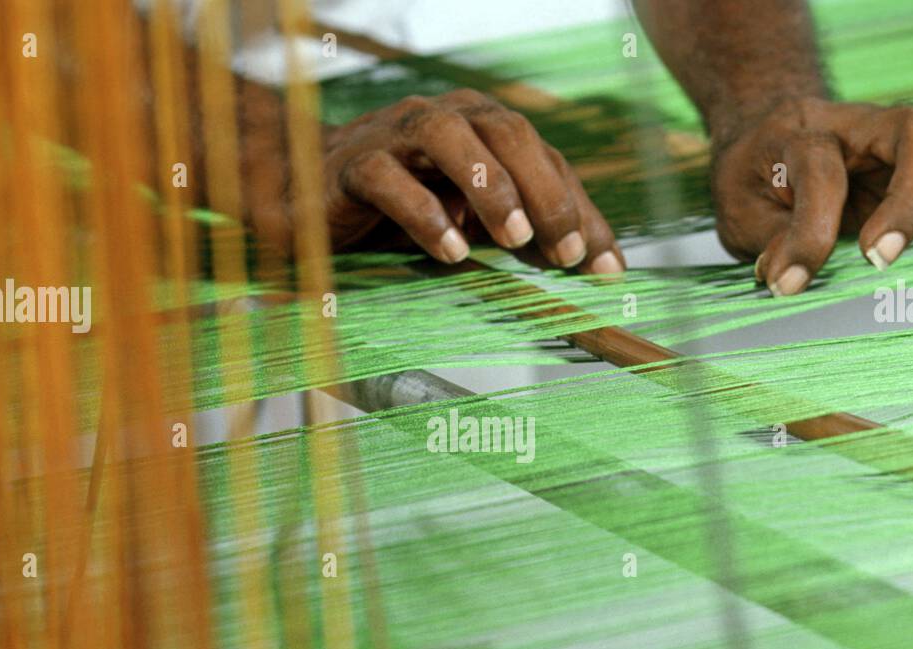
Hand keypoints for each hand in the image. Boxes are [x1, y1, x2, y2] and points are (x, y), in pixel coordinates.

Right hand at [315, 89, 623, 272]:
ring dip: (490, 187)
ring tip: (514, 240)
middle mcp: (443, 117)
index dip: (579, 209)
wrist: (310, 198)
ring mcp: (395, 136)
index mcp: (481, 125)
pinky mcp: (353, 165)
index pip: (544, 157)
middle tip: (564, 253)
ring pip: (449, 137)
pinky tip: (450, 253)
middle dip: (544, 192)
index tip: (603, 267)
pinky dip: (424, 214)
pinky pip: (390, 179)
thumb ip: (530, 234)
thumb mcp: (475, 221)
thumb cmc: (401, 206)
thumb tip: (601, 266)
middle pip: (506, 132)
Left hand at [709, 95, 912, 294]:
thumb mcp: (740, 214)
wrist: (765, 140)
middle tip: (884, 255)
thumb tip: (789, 277)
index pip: (820, 171)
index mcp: (800, 134)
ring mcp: (898, 129)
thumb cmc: (755, 181)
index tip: (790, 282)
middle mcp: (859, 123)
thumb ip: (767, 240)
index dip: (808, 234)